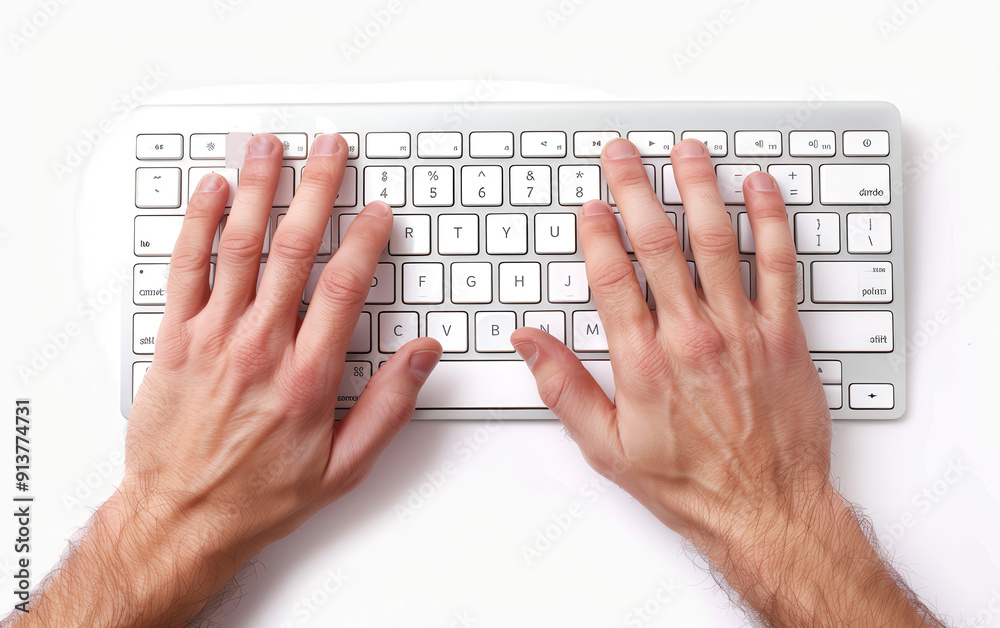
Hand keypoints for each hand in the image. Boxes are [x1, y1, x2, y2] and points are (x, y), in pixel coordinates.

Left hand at [17, 133, 442, 626]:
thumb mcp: (346, 466)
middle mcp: (260, 347)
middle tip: (329, 149)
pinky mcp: (173, 339)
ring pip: (240, 247)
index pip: (344, 287)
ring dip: (258, 190)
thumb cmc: (261, 495)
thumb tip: (423, 354)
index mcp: (308, 377)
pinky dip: (198, 224)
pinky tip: (212, 191)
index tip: (377, 210)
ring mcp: (213, 338)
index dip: (365, 239)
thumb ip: (390, 405)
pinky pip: (185, 269)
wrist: (182, 519)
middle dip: (316, 190)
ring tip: (270, 149)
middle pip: (294, 249)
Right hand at [512, 137, 829, 546]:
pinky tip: (759, 189)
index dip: (598, 233)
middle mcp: (691, 337)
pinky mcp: (784, 336)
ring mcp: (741, 332)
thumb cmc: (688, 484)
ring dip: (699, 189)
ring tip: (686, 152)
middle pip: (659, 245)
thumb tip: (528, 342)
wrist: (766, 511)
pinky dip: (770, 221)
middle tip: (623, 154)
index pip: (613, 278)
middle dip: (636, 190)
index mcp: (643, 363)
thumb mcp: (607, 448)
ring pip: (717, 242)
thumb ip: (564, 388)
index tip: (590, 203)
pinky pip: (778, 266)